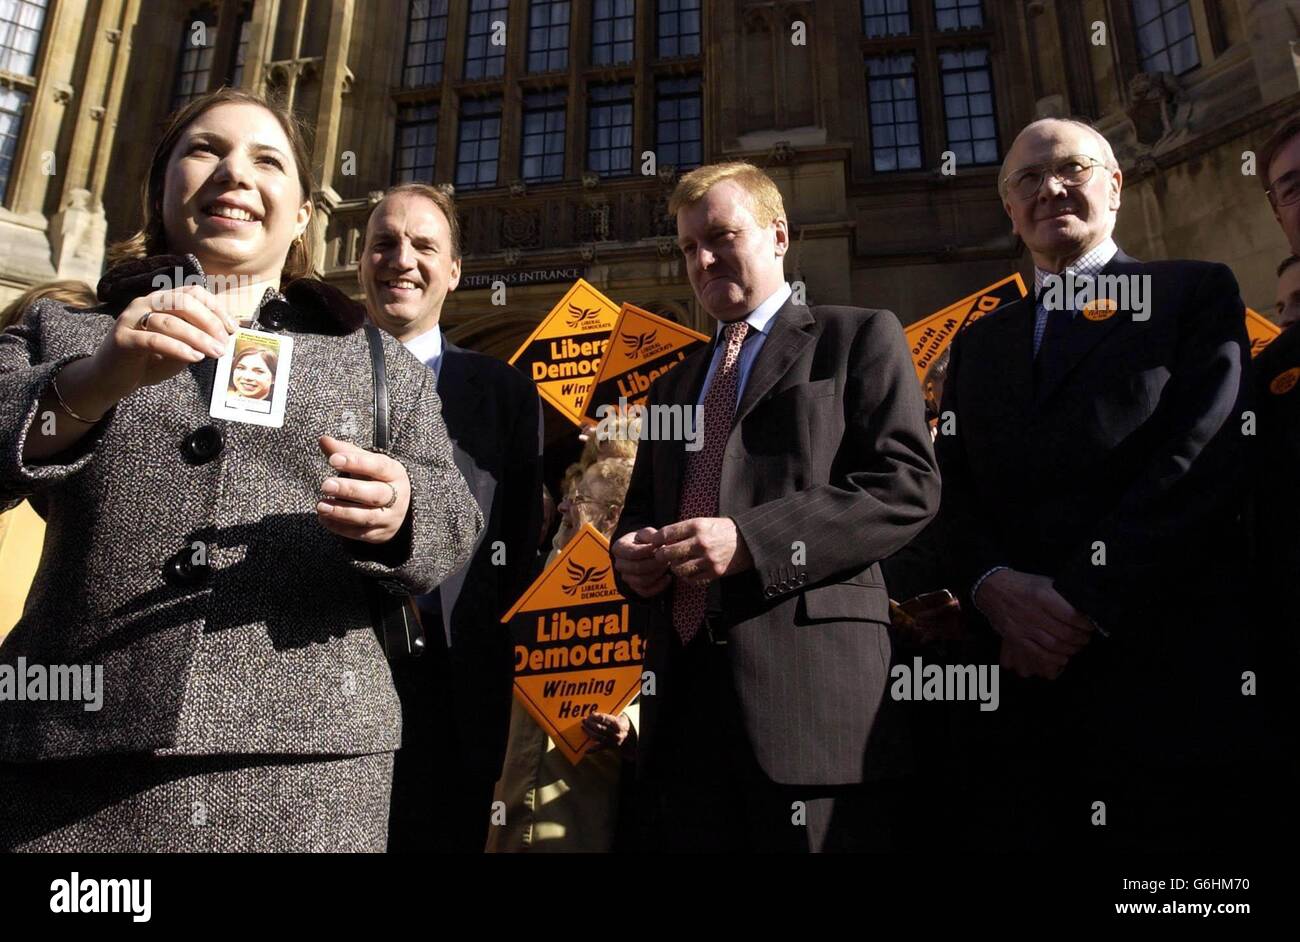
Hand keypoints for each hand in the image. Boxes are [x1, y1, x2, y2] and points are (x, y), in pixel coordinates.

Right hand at [87, 284, 237, 402]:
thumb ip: (196, 339)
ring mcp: (131, 319)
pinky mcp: (122, 339)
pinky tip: (195, 357)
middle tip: (224, 342)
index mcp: (161, 300)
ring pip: (170, 321)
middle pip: (183, 302)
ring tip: (216, 352)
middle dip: (209, 321)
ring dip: (198, 337)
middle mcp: (145, 303)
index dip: (216, 308)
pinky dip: (177, 348)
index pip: (192, 292)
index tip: (232, 328)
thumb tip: (225, 336)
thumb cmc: (149, 360)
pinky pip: (153, 339)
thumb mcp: (180, 348)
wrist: (111, 379)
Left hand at [317, 435, 411, 543]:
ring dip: (342, 512)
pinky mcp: (380, 535)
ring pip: (367, 517)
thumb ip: (345, 451)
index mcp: (394, 473)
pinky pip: (360, 533)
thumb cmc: (376, 478)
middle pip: (375, 494)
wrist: (398, 507)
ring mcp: (390, 518)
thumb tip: (323, 439)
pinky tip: (324, 518)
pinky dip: (340, 527)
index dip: (356, 462)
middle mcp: (397, 496)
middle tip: (325, 485)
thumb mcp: (366, 462)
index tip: (333, 459)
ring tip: (320, 505)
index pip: (378, 466)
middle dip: (349, 490)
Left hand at [582, 712, 631, 750]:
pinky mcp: (609, 747)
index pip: (605, 720)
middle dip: (591, 724)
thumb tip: (592, 715)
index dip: (597, 717)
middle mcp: (616, 734)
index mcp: (618, 725)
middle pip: (600, 729)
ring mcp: (612, 742)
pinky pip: (599, 748)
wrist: (627, 732)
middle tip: (585, 720)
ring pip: (598, 737)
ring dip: (589, 731)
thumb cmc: (618, 722)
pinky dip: (592, 749)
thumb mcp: (616, 717)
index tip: (591, 714)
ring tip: (583, 726)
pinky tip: (586, 751)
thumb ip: (606, 717)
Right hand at [611, 527, 669, 596]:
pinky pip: (646, 592)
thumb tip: (658, 542)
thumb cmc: (644, 540)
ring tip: (667, 565)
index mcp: (619, 548)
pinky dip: (659, 586)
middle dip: (655, 563)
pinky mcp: (635, 588)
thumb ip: (651, 535)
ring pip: (642, 581)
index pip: (632, 553)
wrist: (643, 551)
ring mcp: (626, 578)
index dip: (648, 551)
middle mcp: (620, 565)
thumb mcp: (646, 533)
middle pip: (637, 568)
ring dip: (658, 573)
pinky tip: (667, 577)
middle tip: (666, 557)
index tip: (661, 546)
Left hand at [655, 517, 751, 584]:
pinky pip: (692, 579)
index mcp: (697, 526)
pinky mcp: (715, 572)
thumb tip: (662, 538)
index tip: (653, 543)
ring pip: (679, 568)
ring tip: (675, 564)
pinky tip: (687, 572)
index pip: (667, 533)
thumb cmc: (722, 530)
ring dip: (674, 568)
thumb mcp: (704, 522)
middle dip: (660, 555)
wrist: (747, 540)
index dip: (656, 539)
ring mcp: (708, 558)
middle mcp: (701, 542)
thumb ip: (685, 529)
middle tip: (660, 556)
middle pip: (669, 552)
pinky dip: (687, 577)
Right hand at [976, 569, 1093, 678]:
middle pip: (1065, 633)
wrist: (992, 588)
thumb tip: (1084, 607)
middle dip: (1081, 638)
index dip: (1086, 624)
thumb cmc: (1022, 584)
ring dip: (1070, 649)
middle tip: (1086, 638)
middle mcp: (1033, 612)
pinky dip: (1054, 658)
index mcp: (1042, 596)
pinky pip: (1038, 653)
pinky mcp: (1015, 637)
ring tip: (1076, 646)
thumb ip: (1062, 595)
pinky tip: (1063, 657)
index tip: (1091, 626)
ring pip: (1054, 645)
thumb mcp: (1044, 582)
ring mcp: (1023, 627)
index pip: (1072, 616)